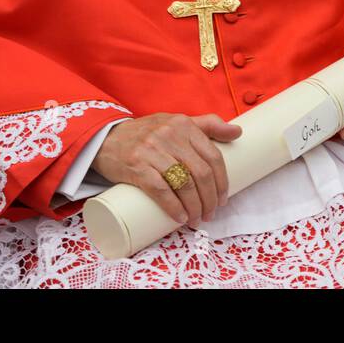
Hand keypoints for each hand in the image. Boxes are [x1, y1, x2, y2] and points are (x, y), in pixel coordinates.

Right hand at [92, 113, 241, 228]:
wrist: (105, 138)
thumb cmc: (146, 134)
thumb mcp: (176, 122)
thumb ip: (206, 125)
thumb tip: (238, 131)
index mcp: (184, 125)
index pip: (213, 156)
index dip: (222, 181)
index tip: (223, 198)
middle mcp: (170, 135)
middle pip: (201, 173)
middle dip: (210, 199)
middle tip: (210, 213)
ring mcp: (153, 151)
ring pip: (184, 184)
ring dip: (194, 207)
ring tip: (196, 219)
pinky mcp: (136, 166)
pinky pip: (161, 190)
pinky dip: (174, 207)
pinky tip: (180, 218)